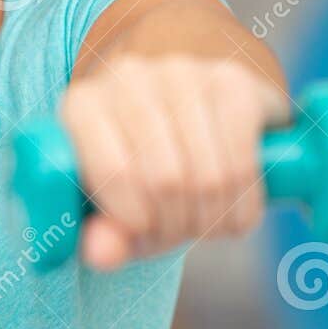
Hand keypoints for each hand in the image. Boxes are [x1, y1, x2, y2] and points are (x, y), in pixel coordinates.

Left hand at [58, 53, 290, 270]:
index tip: (144, 232)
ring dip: (212, 218)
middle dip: (177, 224)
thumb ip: (101, 237)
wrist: (196, 121)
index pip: (114, 171)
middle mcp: (128, 77)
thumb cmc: (141, 175)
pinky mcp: (232, 80)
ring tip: (203, 221)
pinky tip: (234, 206)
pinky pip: (243, 162)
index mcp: (83, 105)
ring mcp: (182, 72)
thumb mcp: (114, 210)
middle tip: (178, 231)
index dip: (136, 220)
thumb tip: (103, 256)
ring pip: (209, 175)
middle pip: (166, 178)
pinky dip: (244, 203)